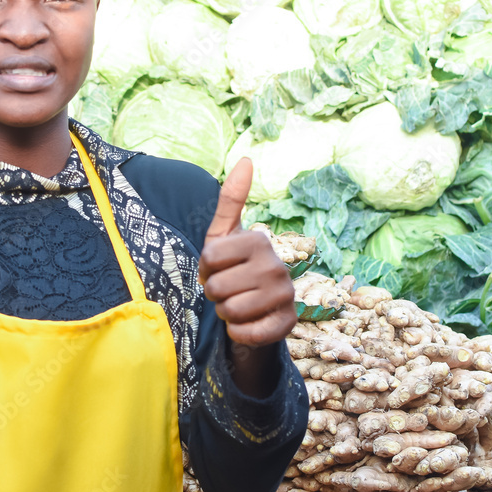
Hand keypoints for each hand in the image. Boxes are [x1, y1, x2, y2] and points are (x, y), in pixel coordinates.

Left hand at [198, 158, 295, 348]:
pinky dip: (237, 333)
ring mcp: (285, 295)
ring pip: (229, 310)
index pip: (208, 259)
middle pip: (217, 286)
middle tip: (227, 291)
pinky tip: (246, 324)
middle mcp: (277, 265)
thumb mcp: (223, 234)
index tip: (216, 269)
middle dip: (214, 294)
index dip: (204, 269)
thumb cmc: (232, 269)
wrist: (252, 311)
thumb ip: (230, 199)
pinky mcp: (287, 324)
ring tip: (236, 305)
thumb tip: (246, 158)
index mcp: (258, 240)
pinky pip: (246, 333)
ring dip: (225, 313)